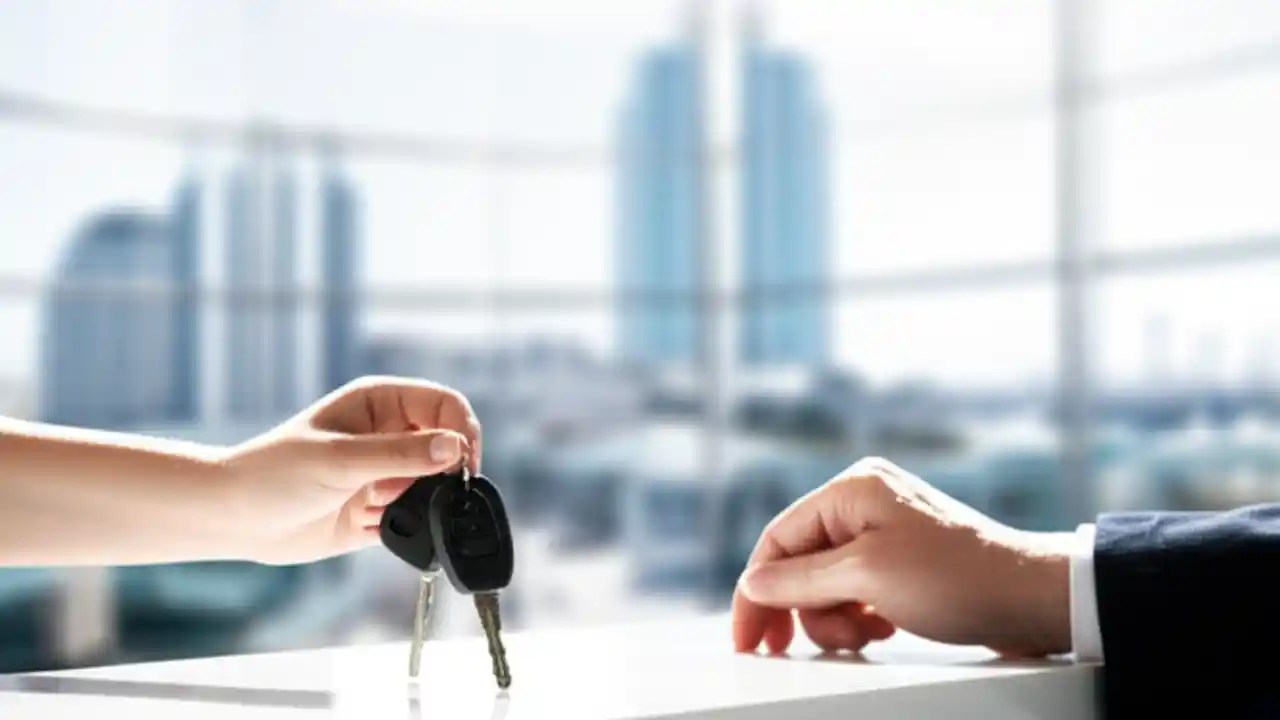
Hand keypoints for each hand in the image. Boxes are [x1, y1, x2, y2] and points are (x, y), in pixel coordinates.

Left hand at [218, 376, 482, 564]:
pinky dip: (403, 526)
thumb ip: (400, 455)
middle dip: (440, 474)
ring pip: (433, 486)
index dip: (461, 430)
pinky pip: (414, 518)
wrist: (233, 520)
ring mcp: (383, 474)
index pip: (444, 405)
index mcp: (380, 404)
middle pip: (446, 447)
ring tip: (372, 506)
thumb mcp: (340, 459)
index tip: (463, 463)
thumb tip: (456, 447)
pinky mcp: (377, 511)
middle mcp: (387, 436)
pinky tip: (364, 523)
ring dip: (416, 502)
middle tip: (410, 490)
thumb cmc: (274, 473)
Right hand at [731, 457, 1072, 657]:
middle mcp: (865, 502)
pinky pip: (856, 590)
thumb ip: (801, 579)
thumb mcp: (866, 577)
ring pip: (826, 582)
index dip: (757, 590)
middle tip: (793, 646)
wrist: (1032, 599)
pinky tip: (880, 628)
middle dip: (803, 608)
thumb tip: (754, 582)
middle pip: (799, 562)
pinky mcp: (902, 560)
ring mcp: (885, 531)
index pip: (779, 538)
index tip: (748, 637)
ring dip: (835, 617)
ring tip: (865, 634)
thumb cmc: (958, 578)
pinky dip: (858, 615)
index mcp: (852, 489)